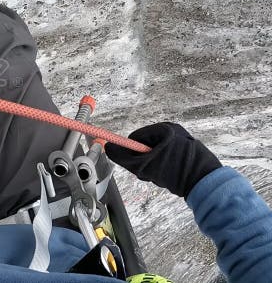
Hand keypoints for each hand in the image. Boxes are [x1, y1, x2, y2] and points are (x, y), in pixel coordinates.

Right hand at [105, 122, 221, 197]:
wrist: (206, 184)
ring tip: (163, 176)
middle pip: (146, 146)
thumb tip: (108, 147)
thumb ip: (123, 157)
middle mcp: (175, 131)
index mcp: (164, 128)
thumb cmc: (175, 170)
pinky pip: (169, 158)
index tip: (135, 165)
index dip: (131, 152)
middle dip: (145, 162)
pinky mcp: (190, 153)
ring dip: (155, 167)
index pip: (136, 137)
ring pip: (157, 155)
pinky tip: (171, 177)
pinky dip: (166, 168)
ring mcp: (184, 142)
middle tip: (150, 173)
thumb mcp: (144, 165)